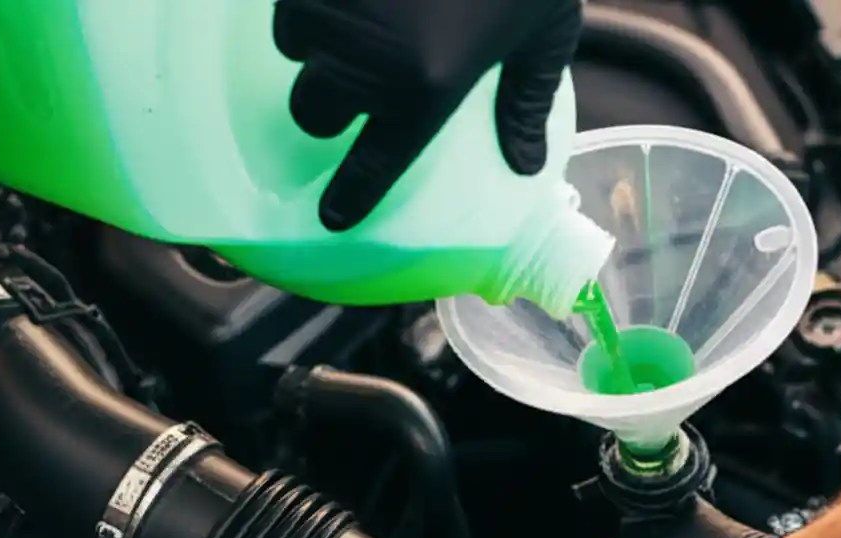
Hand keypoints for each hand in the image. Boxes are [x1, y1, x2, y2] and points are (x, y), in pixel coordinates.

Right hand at [273, 0, 582, 230]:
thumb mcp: (545, 36)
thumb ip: (526, 104)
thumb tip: (525, 165)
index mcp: (426, 88)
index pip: (373, 162)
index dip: (350, 195)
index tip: (333, 214)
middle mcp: (365, 58)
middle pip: (314, 110)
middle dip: (330, 105)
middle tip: (360, 85)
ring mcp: (327, 6)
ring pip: (294, 49)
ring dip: (318, 45)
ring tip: (362, 20)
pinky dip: (311, 2)